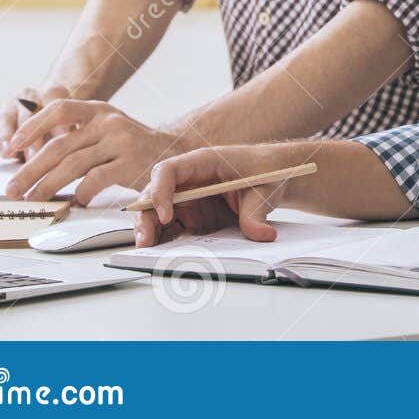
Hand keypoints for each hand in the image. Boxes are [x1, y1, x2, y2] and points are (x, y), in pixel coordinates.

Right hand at [0, 84, 71, 160]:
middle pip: (28, 113)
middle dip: (30, 134)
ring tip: (8, 152)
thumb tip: (76, 148)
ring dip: (6, 136)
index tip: (61, 139)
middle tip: (33, 154)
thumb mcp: (74, 123)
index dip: (58, 121)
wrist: (48, 117)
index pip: (54, 100)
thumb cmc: (65, 123)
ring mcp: (8, 108)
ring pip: (5, 119)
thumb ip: (74, 131)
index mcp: (52, 92)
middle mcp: (28, 97)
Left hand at [4, 100, 182, 204]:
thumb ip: (77, 135)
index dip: (32, 127)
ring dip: (46, 186)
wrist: (176, 151)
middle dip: (30, 170)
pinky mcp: (131, 163)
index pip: (59, 109)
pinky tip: (76, 201)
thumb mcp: (107, 129)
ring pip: (72, 166)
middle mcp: (109, 122)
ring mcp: (121, 141)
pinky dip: (80, 194)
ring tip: (33, 199)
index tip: (12, 147)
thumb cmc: (131, 145)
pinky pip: (94, 181)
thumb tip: (31, 155)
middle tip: (13, 188)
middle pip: (59, 146)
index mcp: (99, 110)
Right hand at [132, 146, 293, 247]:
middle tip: (145, 243)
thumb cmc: (264, 172)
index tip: (167, 215)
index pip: (168, 171)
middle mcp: (188, 181)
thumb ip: (256, 213)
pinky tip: (164, 257)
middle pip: (154, 196)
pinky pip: (172, 230)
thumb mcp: (263, 191)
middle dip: (146, 219)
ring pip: (158, 215)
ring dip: (150, 233)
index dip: (160, 191)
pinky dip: (165, 242)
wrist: (273, 177)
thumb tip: (263, 235)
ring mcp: (188, 199)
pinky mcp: (193, 217)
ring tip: (148, 254)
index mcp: (202, 162)